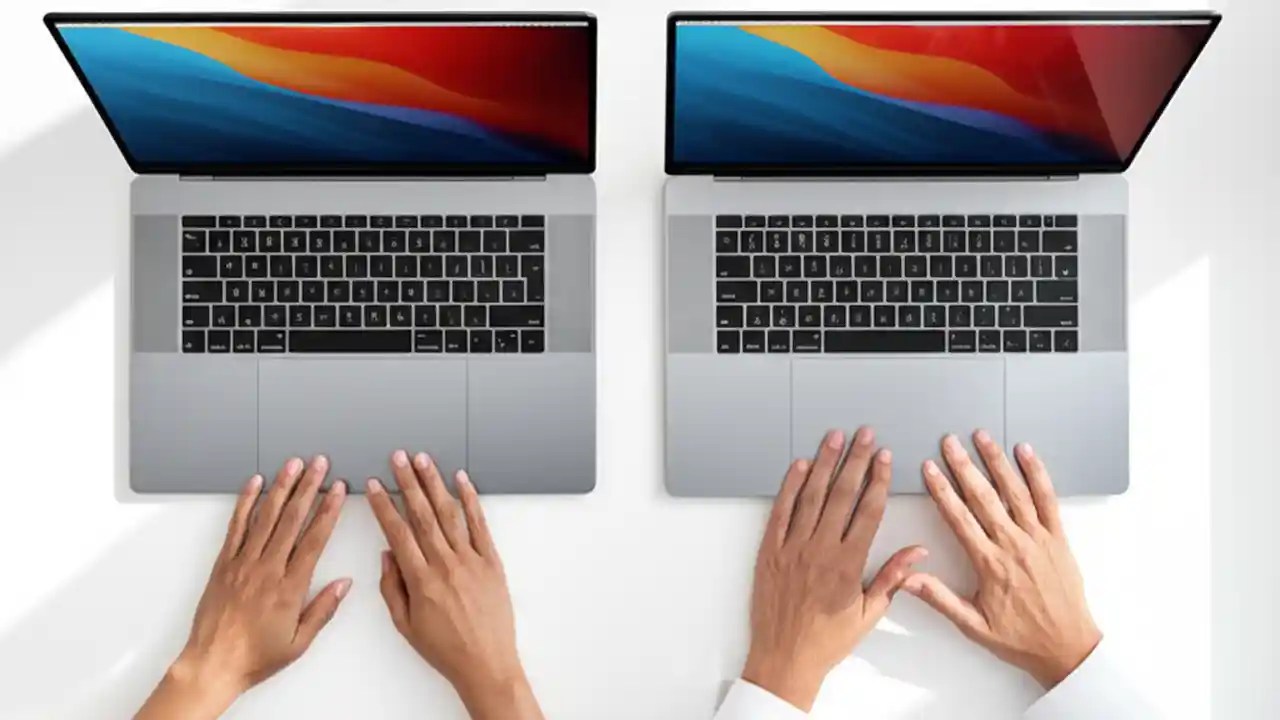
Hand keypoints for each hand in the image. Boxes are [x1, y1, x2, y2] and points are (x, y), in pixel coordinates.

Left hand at [136, 457, 349, 719]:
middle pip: (291, 519)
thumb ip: (323, 609)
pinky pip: (236, 527)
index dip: (328, 510)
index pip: (314, 539)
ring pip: (265, 517)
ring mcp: (242, 563)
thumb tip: (344, 584)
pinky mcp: (224, 563)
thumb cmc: (254, 656)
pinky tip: (254, 484)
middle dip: (308, 487)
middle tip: (319, 464)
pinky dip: (245, 503)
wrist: (212, 664)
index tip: (338, 490)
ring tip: (292, 465)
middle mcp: (266, 570)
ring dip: (281, 487)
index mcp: (289, 588)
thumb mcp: (299, 642)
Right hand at [367, 450, 541, 719]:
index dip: (385, 505)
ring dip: (434, 483)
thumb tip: (387, 554)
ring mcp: (471, 560)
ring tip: (423, 460)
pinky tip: (462, 480)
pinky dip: (471, 500)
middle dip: (408, 482)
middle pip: (422, 514)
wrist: (486, 663)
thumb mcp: (405, 624)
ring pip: (449, 513)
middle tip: (398, 458)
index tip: (376, 485)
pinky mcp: (492, 562)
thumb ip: (392, 587)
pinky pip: (480, 525)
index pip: (397, 532)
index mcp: (420, 579)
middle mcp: (445, 564)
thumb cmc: (445, 648)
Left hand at [742, 428, 927, 710]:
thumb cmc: (827, 640)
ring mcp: (792, 548)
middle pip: (842, 494)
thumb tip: (917, 553)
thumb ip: (892, 578)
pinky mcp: (769, 551)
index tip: (885, 457)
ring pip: (810, 496)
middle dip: (856, 460)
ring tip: (834, 437)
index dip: (878, 480)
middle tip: (865, 434)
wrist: (784, 658)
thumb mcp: (868, 613)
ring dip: (824, 463)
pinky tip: (799, 465)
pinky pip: (780, 511)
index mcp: (848, 564)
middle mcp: (820, 550)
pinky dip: (789, 486)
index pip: (868, 511)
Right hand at [904, 432, 1101, 688]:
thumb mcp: (973, 626)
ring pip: (1014, 491)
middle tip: (949, 442)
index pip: (959, 518)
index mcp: (990, 564)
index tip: (929, 468)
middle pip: (983, 497)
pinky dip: (1037, 474)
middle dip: (963, 466)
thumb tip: (908, 579)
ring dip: (996, 462)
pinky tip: (1026, 453)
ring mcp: (1039, 539)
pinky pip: (1048, 499)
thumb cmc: (1021, 640)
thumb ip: (939, 598)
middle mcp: (1014, 545)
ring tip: (982, 437)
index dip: (942, 490)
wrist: (1068, 649)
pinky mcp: (1059, 538)